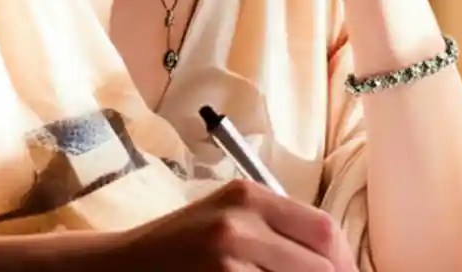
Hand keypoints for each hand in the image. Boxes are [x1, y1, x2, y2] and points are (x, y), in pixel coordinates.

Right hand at [58, 180, 358, 271]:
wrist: (115, 268)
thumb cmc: (177, 249)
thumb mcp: (227, 221)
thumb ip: (278, 234)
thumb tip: (337, 264)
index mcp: (250, 196)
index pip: (325, 231)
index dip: (346, 265)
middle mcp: (240, 222)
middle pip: (320, 267)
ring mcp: (226, 257)